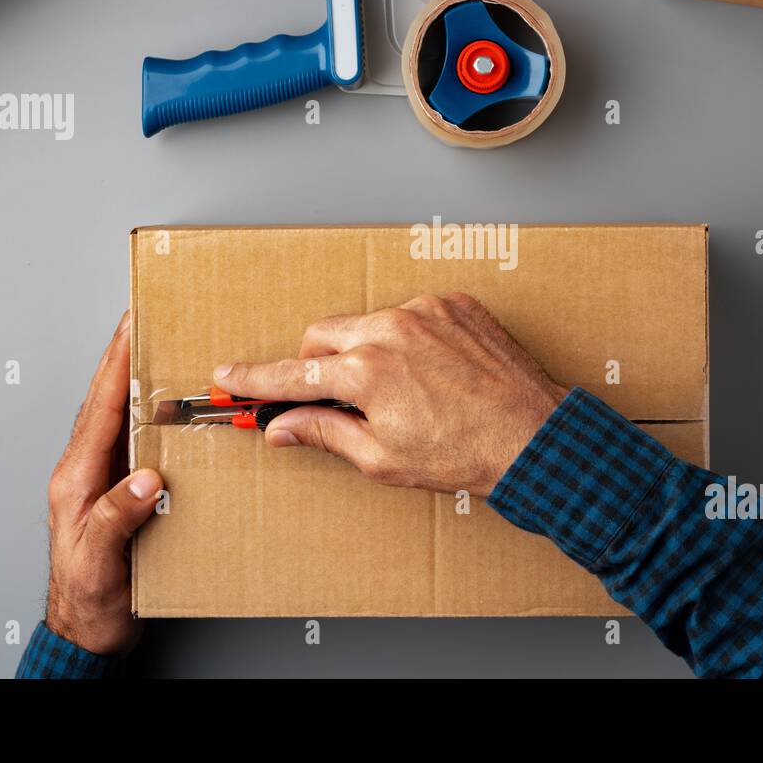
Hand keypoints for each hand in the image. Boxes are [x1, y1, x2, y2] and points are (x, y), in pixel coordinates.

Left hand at [45, 311, 162, 656]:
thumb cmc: (88, 598)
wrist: (87, 631)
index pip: (99, 407)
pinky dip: (150, 411)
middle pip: (107, 399)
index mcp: (76, 478)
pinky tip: (170, 404)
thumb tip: (146, 477)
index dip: (117, 362)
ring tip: (161, 344)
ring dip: (137, 376)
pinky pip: (135, 440)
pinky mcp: (120, 490)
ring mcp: (102, 479)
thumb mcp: (99, 560)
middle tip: (147, 316)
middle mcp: (86, 471)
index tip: (132, 323)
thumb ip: (117, 516)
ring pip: (120, 415)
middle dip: (125, 353)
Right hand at [213, 293, 567, 496]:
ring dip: (369, 350)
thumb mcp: (383, 458)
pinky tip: (434, 371)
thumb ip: (325, 433)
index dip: (255, 379)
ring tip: (405, 390)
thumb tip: (282, 427)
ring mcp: (426, 311)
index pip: (291, 373)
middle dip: (319, 364)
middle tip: (336, 396)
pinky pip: (413, 313)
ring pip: (369, 322)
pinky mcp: (457, 304)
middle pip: (323, 336)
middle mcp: (391, 330)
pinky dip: (411, 338)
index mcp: (366, 372)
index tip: (229, 377)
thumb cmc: (464, 455)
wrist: (534, 438)